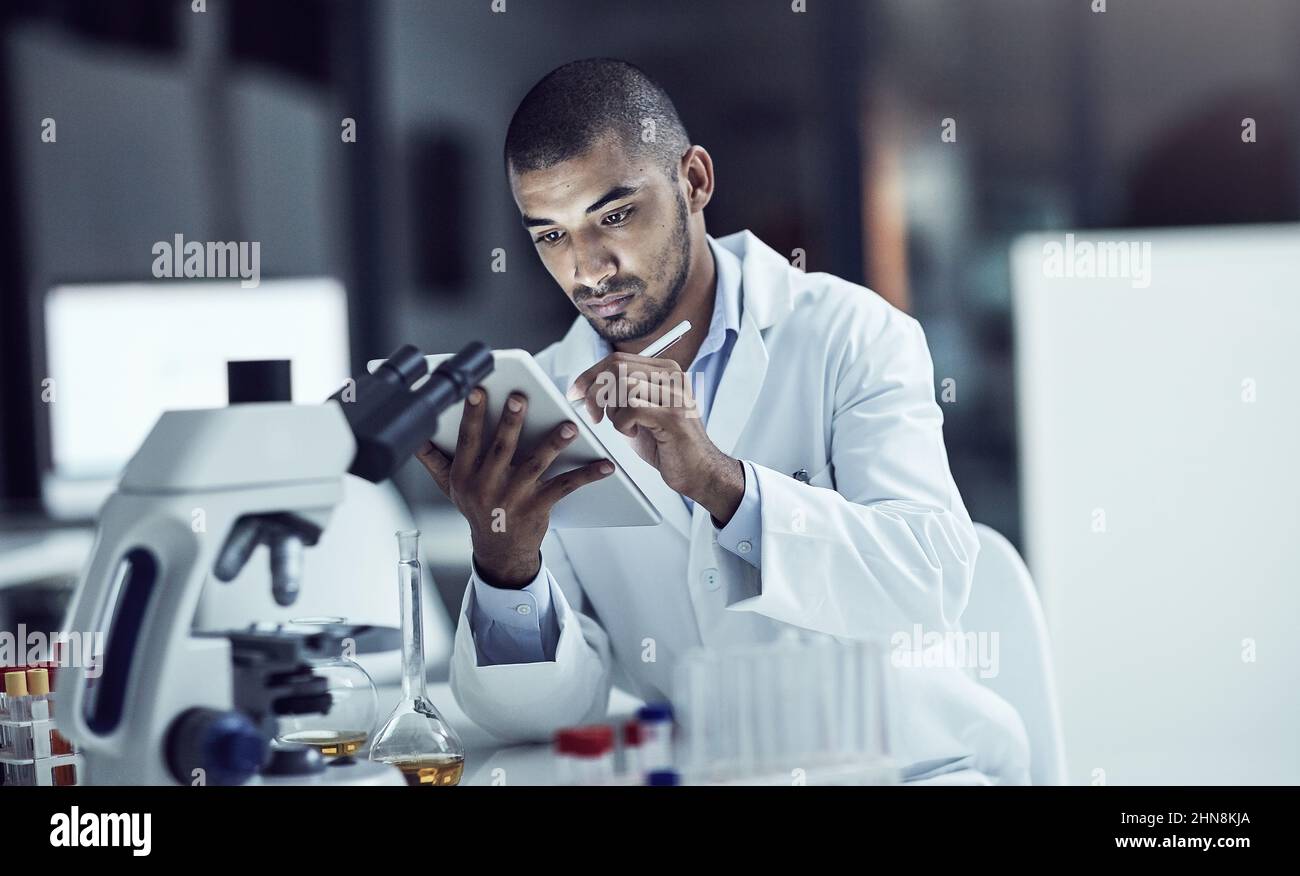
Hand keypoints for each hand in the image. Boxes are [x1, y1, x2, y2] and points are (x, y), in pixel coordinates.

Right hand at [415, 387, 613, 587]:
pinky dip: (587, 475)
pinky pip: (564, 487)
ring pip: (535, 465)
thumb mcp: (450, 487)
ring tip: (569, 426)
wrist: (498, 551)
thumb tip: (413, 437)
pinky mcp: (538, 508)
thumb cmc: (478, 508)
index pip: (467, 440)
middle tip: (521, 398)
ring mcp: (514, 498)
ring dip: (553, 444)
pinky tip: (605, 465)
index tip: (478, 391)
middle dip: (510, 422)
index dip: (472, 415)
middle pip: (501, 449)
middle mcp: (487, 487)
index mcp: (465, 476)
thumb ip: (433, 460)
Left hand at [567, 352, 743, 523]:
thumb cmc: (666, 443)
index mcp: (666, 370)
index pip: (618, 359)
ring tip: (624, 426)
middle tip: (594, 415)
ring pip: (623, 386)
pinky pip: (631, 409)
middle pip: (617, 368)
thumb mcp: (642, 410)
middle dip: (595, 392)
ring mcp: (675, 394)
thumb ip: (622, 393)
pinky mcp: (673, 416)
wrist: (698, 470)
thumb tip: (587, 385)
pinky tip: (634, 433)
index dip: (591, 375)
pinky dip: (622, 424)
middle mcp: (673, 376)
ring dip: (613, 410)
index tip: (577, 393)